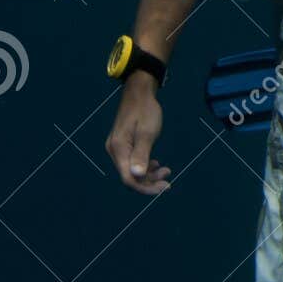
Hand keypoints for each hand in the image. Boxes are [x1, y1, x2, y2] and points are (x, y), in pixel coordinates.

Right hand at [104, 74, 171, 194]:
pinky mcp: (123, 145)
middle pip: (131, 176)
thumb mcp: (147, 132)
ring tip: (166, 170)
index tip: (165, 188)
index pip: (129, 179)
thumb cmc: (145, 110)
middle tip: (168, 175)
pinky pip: (133, 162)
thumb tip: (136, 176)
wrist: (139, 93)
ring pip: (133, 170)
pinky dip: (145, 165)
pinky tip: (157, 164)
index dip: (146, 188)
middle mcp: (114, 151)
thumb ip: (142, 154)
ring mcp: (118, 149)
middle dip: (150, 180)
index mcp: (118, 149)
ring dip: (149, 174)